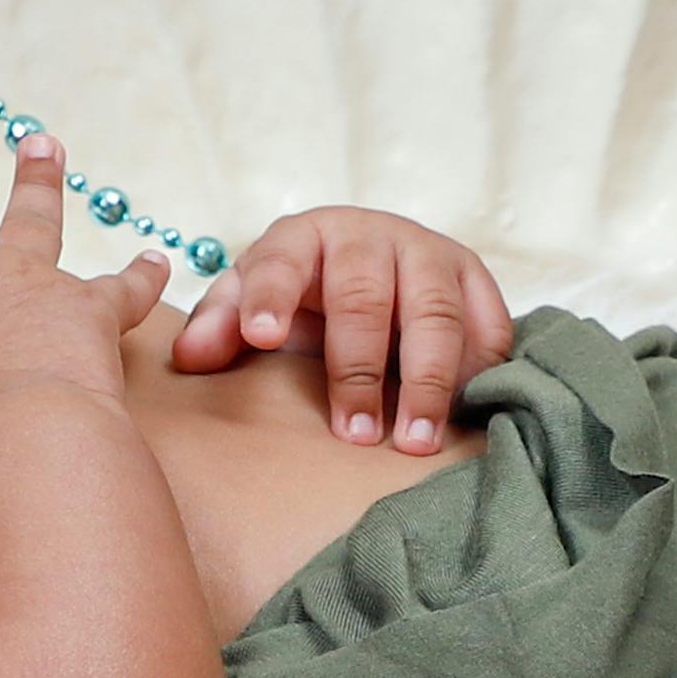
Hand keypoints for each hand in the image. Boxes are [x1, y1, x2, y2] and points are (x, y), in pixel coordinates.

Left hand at [171, 203, 517, 450]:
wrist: (376, 268)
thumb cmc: (302, 298)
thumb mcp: (251, 306)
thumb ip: (220, 328)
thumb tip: (190, 359)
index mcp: (304, 238)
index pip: (280, 261)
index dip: (268, 297)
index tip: (260, 339)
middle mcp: (370, 235)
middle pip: (365, 295)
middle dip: (358, 368)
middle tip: (353, 434)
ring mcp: (428, 253)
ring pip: (434, 312)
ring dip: (426, 381)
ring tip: (413, 442)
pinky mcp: (475, 279)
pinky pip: (486, 326)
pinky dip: (477, 372)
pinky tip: (463, 417)